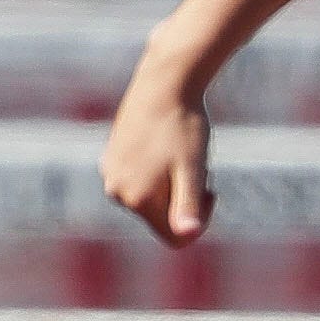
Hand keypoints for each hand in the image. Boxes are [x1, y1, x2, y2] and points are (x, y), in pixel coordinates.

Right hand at [101, 67, 214, 247]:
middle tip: (195, 166)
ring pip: (149, 197)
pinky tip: (162, 143)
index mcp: (138, 199)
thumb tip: (188, 235)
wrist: (163, 83)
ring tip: (177, 152)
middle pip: (160, 217)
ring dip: (168, 184)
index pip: (175, 237)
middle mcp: (117, 192)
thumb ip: (188, 205)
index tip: (210, 189)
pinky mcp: (109, 159)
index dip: (199, 219)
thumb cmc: (184, 126)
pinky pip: (136, 180)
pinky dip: (154, 171)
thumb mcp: (193, 169)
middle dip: (182, 198)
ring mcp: (110, 175)